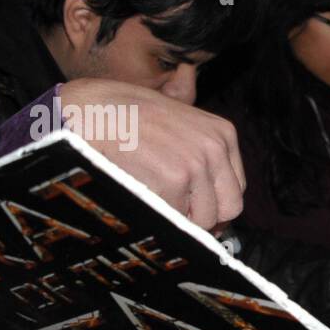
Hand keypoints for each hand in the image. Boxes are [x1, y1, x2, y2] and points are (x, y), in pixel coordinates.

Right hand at [58, 79, 245, 230]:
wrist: (94, 110)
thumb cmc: (130, 116)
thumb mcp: (179, 120)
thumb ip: (201, 151)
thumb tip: (213, 199)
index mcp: (223, 134)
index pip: (236, 188)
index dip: (216, 203)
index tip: (196, 208)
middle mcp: (215, 148)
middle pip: (229, 207)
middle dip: (204, 216)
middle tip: (178, 213)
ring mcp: (197, 163)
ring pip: (205, 219)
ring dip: (181, 218)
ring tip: (155, 197)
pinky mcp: (174, 179)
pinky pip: (177, 217)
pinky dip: (160, 214)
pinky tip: (143, 193)